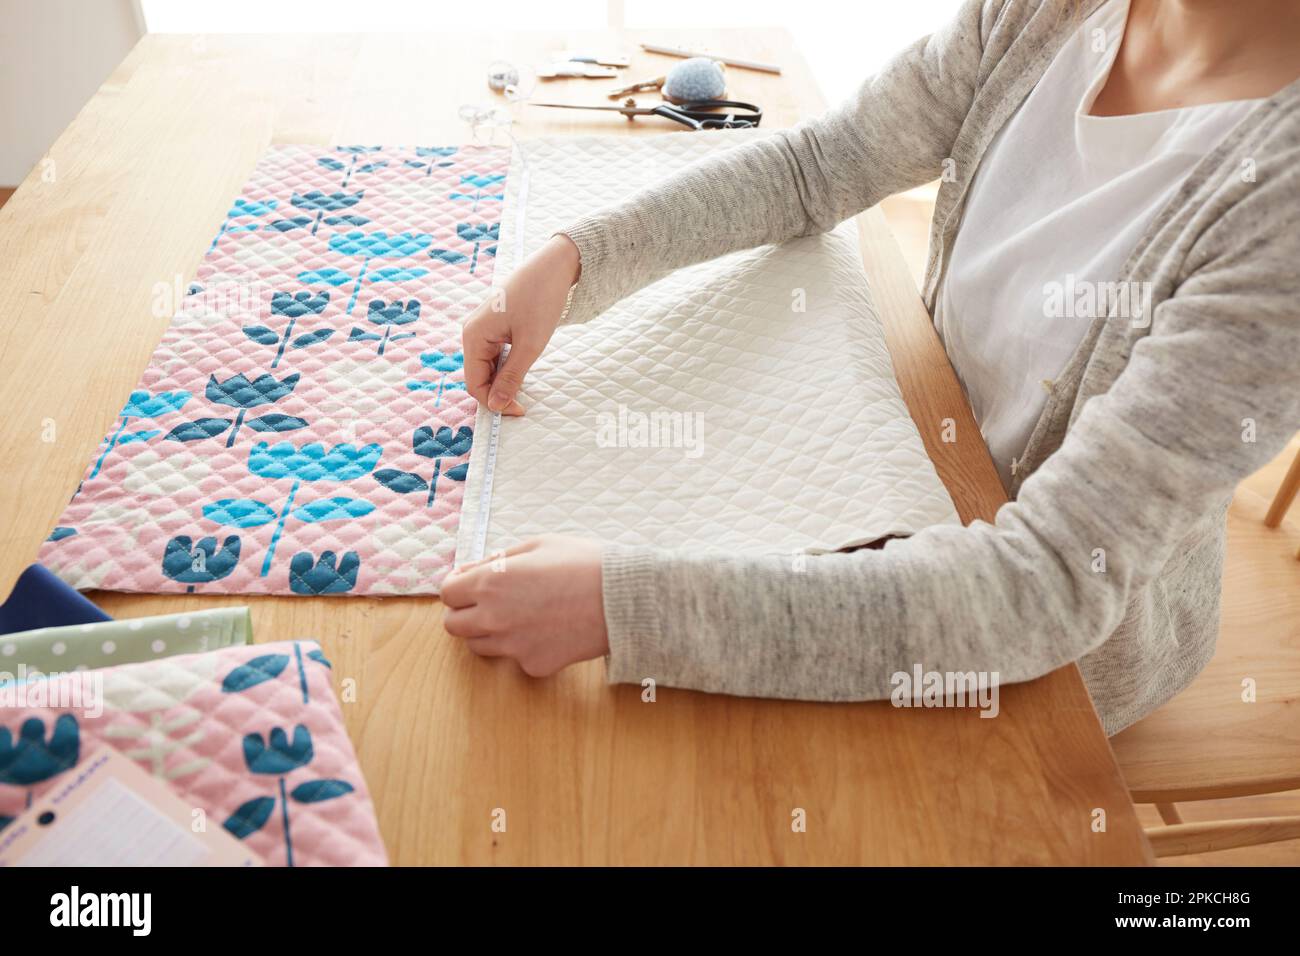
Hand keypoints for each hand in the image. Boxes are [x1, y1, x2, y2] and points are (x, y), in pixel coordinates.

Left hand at [441, 535, 608, 676]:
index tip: (468, 582)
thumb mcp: (537, 545)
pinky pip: (516, 659)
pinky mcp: (534, 665)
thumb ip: (496, 559)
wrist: (624, 598)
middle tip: (487, 602)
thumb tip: (469, 570)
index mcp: (490, 582)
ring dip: (489, 632)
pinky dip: (524, 647)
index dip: (457, 586)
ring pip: (479, 647)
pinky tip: (548, 630)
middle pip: (454, 626)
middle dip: (465, 612)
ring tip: (519, 615)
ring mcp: (513, 646)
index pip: (447, 594)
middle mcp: (494, 618)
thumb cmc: (583, 562)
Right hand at [462, 234, 579, 415]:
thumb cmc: (541, 300)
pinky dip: (508, 367)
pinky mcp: (495, 326)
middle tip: (524, 404)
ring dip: (504, 380)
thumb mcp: (530, 345)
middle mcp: (472, 332)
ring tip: (525, 384)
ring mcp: (482, 328)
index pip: (475, 383)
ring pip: (488, 367)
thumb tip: (496, 405)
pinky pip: (495, 355)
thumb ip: (511, 377)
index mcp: (473, 336)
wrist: (554, 267)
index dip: (495, 402)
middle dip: (498, 392)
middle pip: (479, 376)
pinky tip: (524, 366)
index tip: (520, 410)